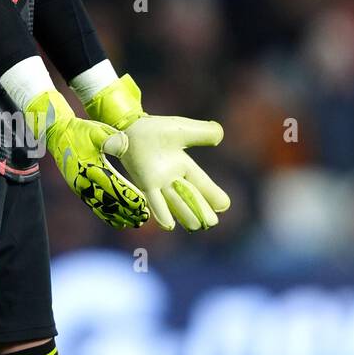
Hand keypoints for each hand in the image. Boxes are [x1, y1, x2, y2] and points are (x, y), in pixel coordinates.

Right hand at [26, 88, 150, 230]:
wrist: (57, 136)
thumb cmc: (80, 131)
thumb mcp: (95, 131)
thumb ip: (110, 138)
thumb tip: (124, 142)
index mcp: (91, 166)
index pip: (113, 185)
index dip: (127, 196)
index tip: (142, 204)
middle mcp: (85, 181)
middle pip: (109, 201)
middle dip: (127, 210)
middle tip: (144, 217)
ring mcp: (81, 188)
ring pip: (102, 208)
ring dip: (120, 216)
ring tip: (136, 223)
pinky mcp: (79, 191)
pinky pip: (94, 207)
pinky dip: (107, 216)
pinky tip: (120, 222)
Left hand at [86, 75, 229, 231]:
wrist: (129, 127)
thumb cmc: (155, 129)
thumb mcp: (184, 130)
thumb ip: (203, 132)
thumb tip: (220, 136)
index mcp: (183, 165)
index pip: (201, 182)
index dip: (212, 193)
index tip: (224, 206)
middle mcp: (172, 177)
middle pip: (190, 197)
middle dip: (201, 210)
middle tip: (212, 223)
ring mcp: (158, 182)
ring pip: (175, 202)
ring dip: (186, 215)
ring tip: (196, 227)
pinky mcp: (145, 183)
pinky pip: (155, 200)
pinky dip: (162, 212)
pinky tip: (168, 226)